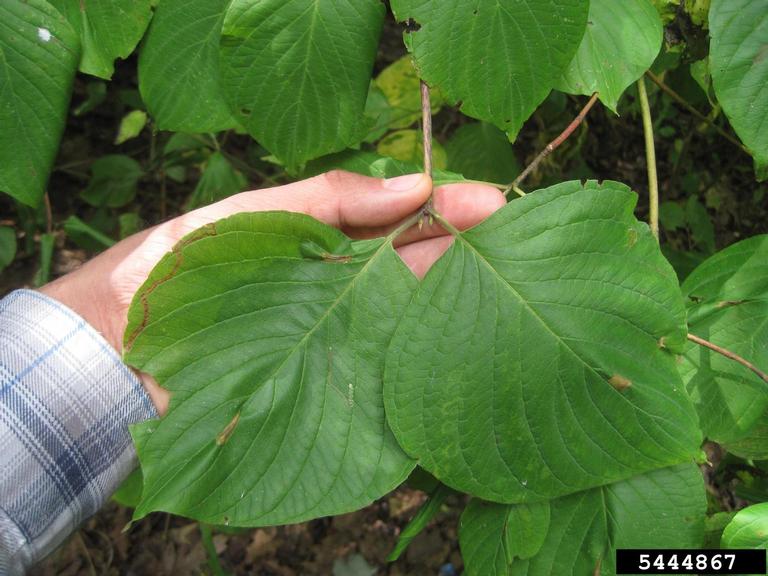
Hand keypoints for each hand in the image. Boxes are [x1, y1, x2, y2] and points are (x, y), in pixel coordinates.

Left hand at [41, 171, 504, 411]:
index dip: (449, 210)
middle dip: (468, 254)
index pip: (405, 220)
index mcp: (332, 241)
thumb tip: (416, 183)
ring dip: (459, 304)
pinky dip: (428, 362)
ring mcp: (344, 340)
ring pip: (415, 320)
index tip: (492, 204)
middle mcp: (347, 291)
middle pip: (420, 270)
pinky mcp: (336, 388)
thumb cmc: (178, 266)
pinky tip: (462, 347)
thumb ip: (331, 198)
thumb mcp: (253, 213)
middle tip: (516, 241)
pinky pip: (391, 376)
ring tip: (507, 288)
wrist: (122, 346)